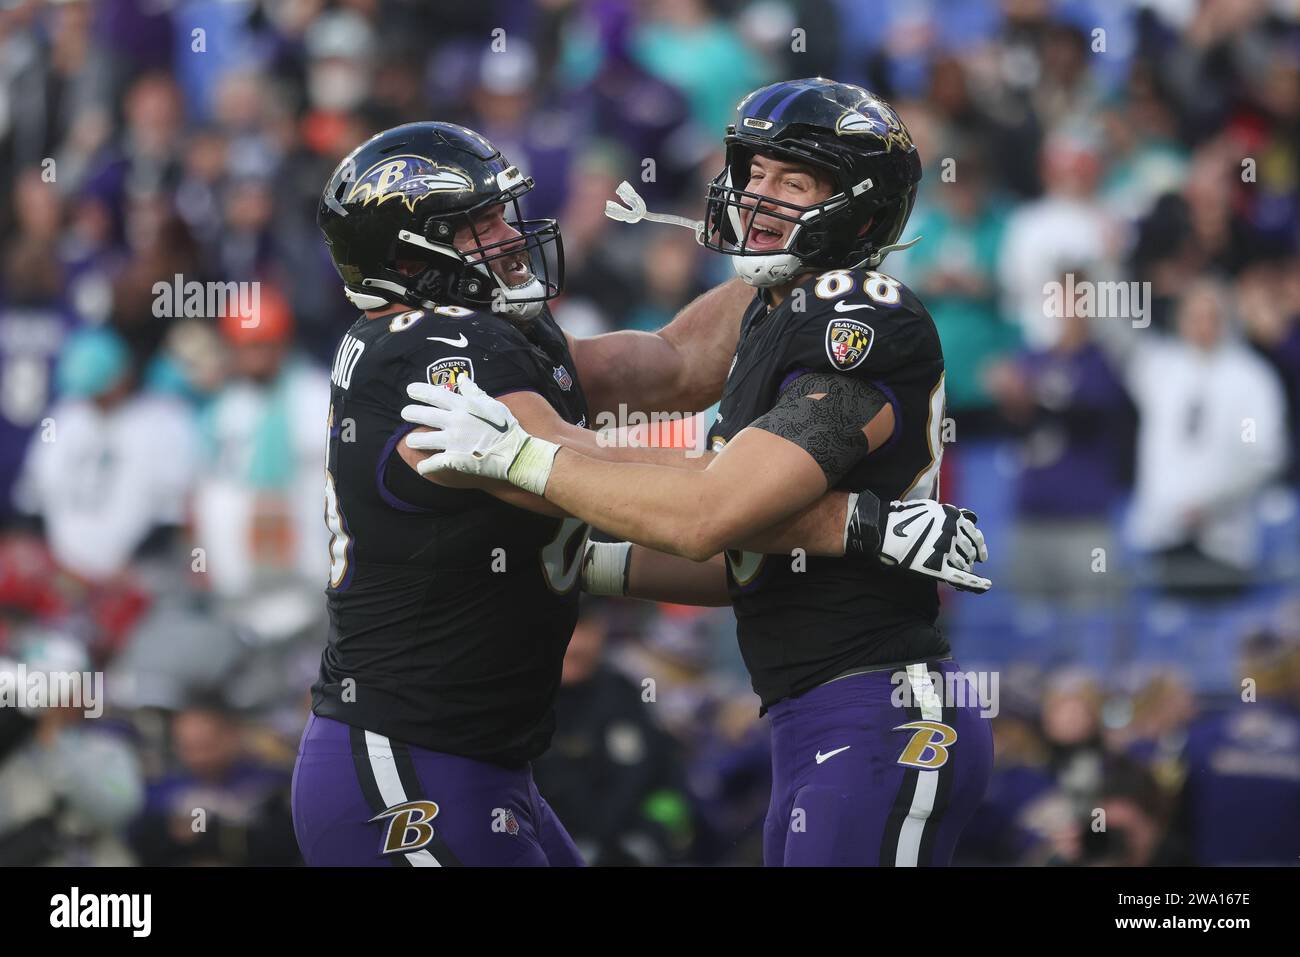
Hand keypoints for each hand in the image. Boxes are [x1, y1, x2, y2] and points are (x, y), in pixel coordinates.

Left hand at [401, 378, 558, 493]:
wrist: (515, 453)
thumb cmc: (506, 427)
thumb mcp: (492, 404)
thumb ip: (474, 392)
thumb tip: (462, 378)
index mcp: (464, 407)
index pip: (436, 395)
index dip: (420, 391)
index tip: (409, 390)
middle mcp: (455, 422)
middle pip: (424, 415)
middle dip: (411, 413)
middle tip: (405, 414)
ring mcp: (453, 441)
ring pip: (423, 439)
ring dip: (414, 440)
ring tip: (411, 441)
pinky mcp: (454, 459)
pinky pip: (433, 463)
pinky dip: (426, 466)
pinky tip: (422, 467)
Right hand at [878, 499, 991, 592]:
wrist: (883, 531)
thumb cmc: (903, 519)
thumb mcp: (930, 508)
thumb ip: (948, 515)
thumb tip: (966, 520)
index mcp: (953, 517)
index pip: (974, 534)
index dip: (979, 546)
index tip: (981, 555)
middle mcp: (953, 533)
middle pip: (969, 551)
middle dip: (968, 559)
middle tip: (964, 565)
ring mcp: (945, 550)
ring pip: (964, 564)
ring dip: (963, 569)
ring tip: (960, 573)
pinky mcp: (936, 566)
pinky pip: (960, 577)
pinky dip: (975, 583)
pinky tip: (986, 586)